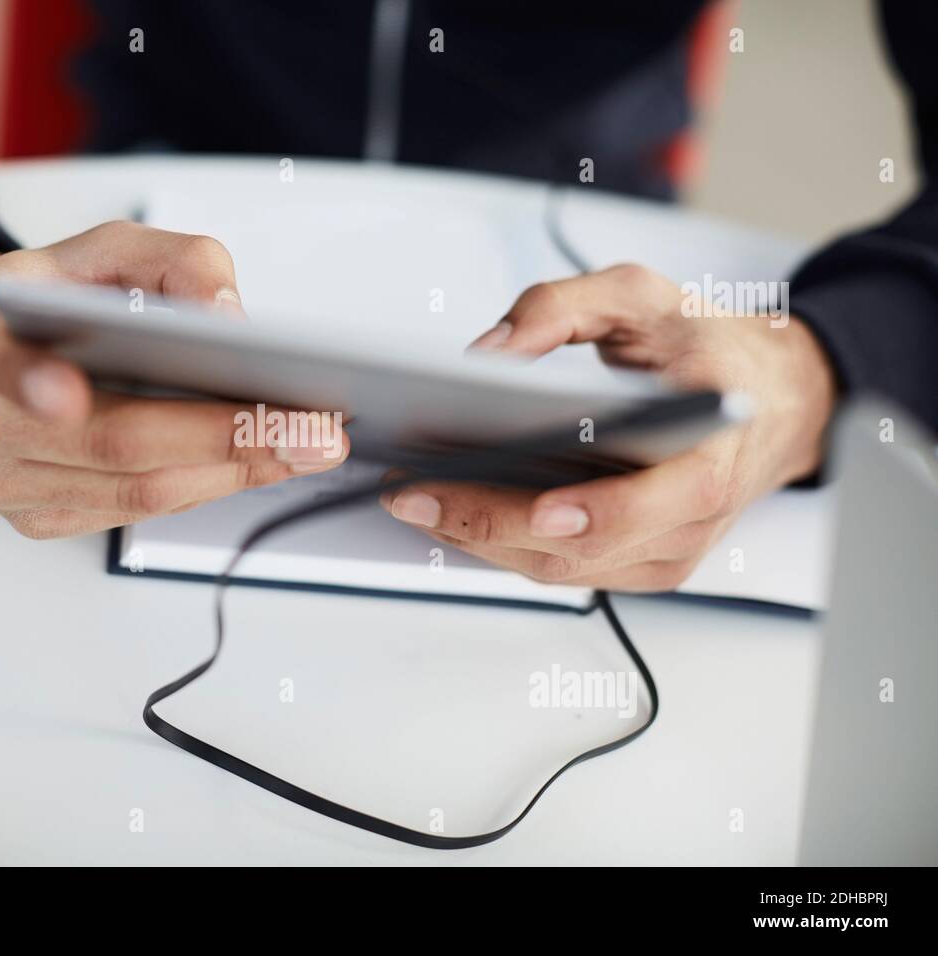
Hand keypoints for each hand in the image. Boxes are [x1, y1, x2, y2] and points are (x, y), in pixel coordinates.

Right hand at [0, 223, 347, 538]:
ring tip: (304, 445)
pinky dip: (201, 487)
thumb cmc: (37, 296)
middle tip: (305, 427)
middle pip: (102, 441)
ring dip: (229, 471)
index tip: (65, 394)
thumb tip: (227, 315)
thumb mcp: (96, 249)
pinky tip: (251, 462)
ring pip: (130, 491)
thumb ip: (166, 260)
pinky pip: (131, 515)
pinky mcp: (32, 519)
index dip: (22, 379)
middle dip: (217, 437)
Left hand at [380, 264, 836, 590]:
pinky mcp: (635, 565)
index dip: (589, 513)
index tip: (531, 504)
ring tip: (414, 500)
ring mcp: (662, 553)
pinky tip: (453, 512)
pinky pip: (558, 567)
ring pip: (557, 568)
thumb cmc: (708, 350)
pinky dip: (499, 543)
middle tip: (412, 494)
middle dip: (485, 523)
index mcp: (711, 457)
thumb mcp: (641, 296)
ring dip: (478, 540)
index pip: (648, 505)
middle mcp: (688, 521)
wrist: (771, 399)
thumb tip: (486, 352)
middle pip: (576, 547)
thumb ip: (561, 308)